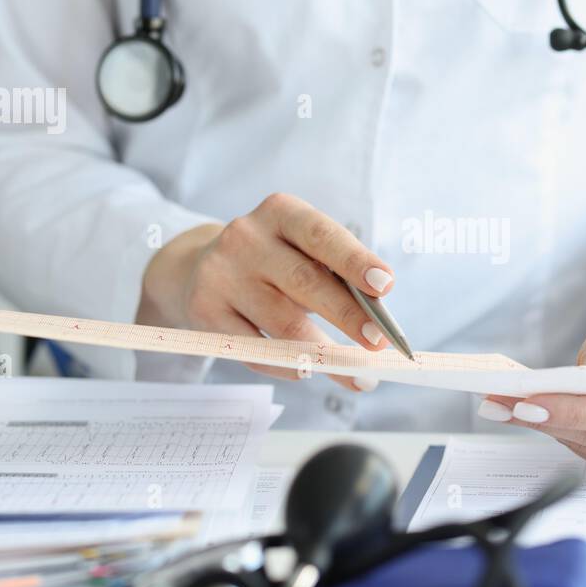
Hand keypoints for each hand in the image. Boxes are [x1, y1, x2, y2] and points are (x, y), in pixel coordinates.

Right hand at [137, 193, 395, 390]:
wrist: (199, 267)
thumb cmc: (274, 262)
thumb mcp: (302, 252)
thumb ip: (336, 276)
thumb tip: (374, 322)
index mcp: (280, 212)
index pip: (321, 235)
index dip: (354, 260)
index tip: (386, 284)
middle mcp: (246, 237)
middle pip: (305, 281)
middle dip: (348, 315)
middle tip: (379, 342)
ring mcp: (221, 274)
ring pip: (283, 324)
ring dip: (325, 354)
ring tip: (357, 374)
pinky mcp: (204, 310)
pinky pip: (256, 349)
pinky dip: (288, 365)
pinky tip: (309, 370)